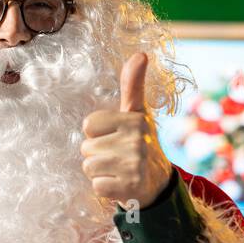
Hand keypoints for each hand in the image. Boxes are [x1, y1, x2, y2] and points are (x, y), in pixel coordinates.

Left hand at [81, 52, 172, 209]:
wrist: (157, 183)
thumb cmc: (140, 144)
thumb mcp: (137, 114)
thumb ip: (133, 85)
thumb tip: (140, 53)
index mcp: (135, 120)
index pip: (89, 124)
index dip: (97, 133)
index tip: (114, 136)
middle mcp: (137, 140)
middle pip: (86, 147)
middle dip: (97, 154)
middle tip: (117, 157)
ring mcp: (134, 164)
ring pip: (89, 166)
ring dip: (98, 172)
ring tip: (117, 170)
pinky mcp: (129, 187)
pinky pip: (96, 186)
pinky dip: (104, 188)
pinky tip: (119, 185)